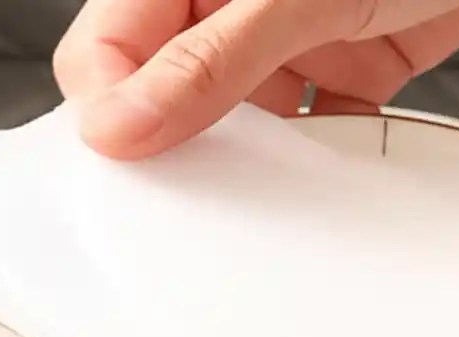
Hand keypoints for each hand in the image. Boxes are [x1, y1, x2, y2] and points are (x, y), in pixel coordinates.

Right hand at [52, 0, 458, 158]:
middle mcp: (230, 0)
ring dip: (257, 156)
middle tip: (192, 195)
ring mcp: (291, 31)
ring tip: (265, 189)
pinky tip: (331, 169)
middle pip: (169, 87)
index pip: (108, 48)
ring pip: (243, 116)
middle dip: (180, 141)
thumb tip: (120, 125)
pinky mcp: (351, 60)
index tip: (132, 167)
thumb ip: (210, 60)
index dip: (111, 109)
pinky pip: (317, 123)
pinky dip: (324, 151)